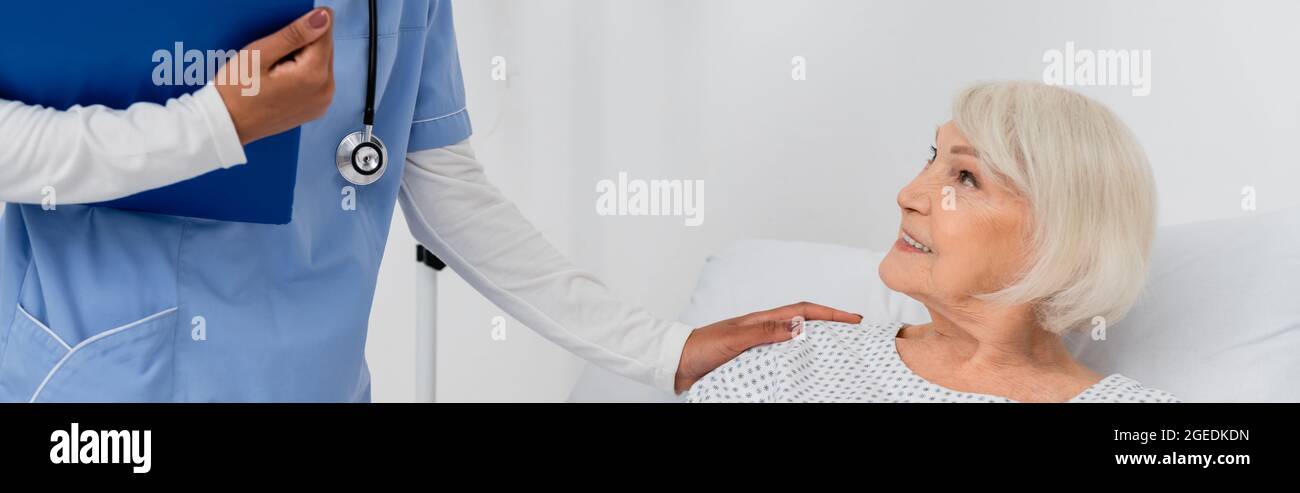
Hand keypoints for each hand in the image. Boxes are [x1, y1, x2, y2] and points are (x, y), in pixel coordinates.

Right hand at [217, 7, 335, 144]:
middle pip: (325, 48)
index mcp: (314, 75)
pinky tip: (281, 78)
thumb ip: (295, 34)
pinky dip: (303, 73)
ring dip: (303, 58)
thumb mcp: (261, 54)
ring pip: (322, 63)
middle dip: (304, 43)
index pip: (324, 33)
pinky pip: (317, 80)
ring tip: (275, 68)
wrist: (228, 123)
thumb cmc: (237, 91)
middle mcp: (326, 91)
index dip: (304, 25)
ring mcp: (322, 102)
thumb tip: (323, 18)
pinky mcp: (316, 108)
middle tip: (275, 54)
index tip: (284, 33)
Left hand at [673, 302, 862, 393]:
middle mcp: (763, 330)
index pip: (803, 312)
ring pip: (794, 344)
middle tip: (854, 337)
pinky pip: (780, 361)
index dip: (829, 315)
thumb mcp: (735, 338)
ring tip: (837, 355)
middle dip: (830, 328)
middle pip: (804, 325)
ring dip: (816, 345)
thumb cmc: (702, 346)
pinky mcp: (750, 362)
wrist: (677, 363)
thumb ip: (764, 332)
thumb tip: (798, 326)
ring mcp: (758, 346)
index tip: (853, 320)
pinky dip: (795, 363)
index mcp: (762, 320)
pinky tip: (803, 374)